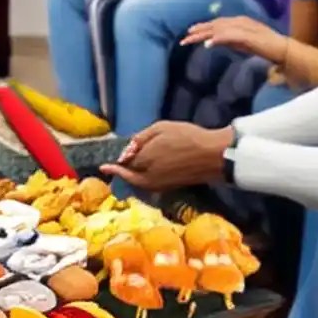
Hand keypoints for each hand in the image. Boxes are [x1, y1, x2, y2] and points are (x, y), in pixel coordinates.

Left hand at [102, 122, 232, 191]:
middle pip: (129, 174)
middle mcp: (147, 176)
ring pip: (137, 182)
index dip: (117, 160)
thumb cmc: (187, 137)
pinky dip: (140, 180)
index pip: (123, 162)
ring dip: (128, 177)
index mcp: (143, 160)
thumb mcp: (162, 128)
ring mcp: (157, 184)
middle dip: (120, 170)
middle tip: (108, 168)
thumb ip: (141, 139)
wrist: (213, 156)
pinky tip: (141, 173)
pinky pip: (148, 185)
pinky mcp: (167, 188)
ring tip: (121, 172)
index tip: (105, 164)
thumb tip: (125, 151)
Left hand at [182, 17, 288, 62]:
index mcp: (240, 22)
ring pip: (218, 29)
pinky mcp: (248, 36)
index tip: (190, 33)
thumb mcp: (242, 43)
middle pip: (215, 25)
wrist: (283, 50)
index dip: (203, 27)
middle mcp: (240, 22)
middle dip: (199, 30)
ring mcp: (244, 28)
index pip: (218, 23)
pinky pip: (229, 37)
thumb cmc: (265, 47)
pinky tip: (207, 44)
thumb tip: (212, 41)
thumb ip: (229, 40)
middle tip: (184, 37)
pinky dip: (217, 39)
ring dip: (203, 34)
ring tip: (189, 40)